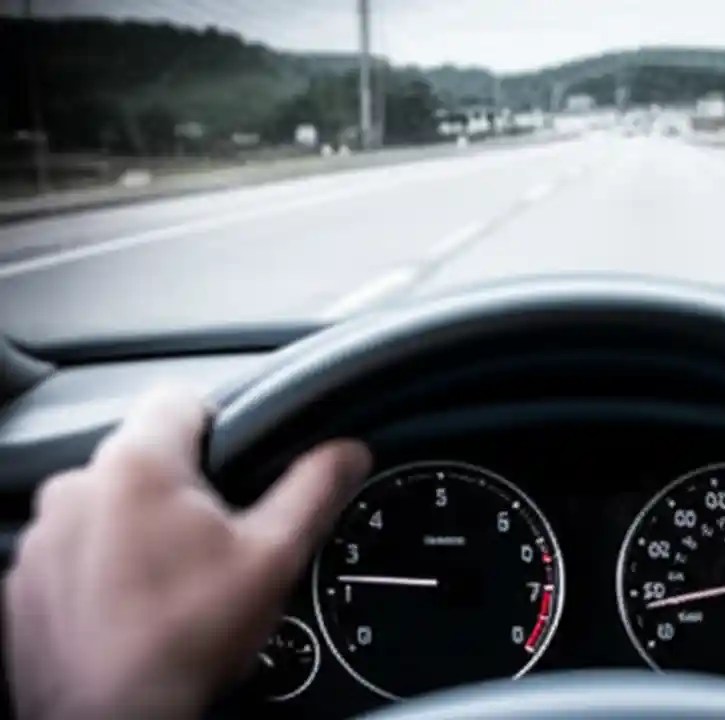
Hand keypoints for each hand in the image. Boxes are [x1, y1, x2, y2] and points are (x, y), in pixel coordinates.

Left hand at [4, 386, 370, 719]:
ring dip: (138, 529)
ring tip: (175, 583)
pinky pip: (73, 550)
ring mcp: (41, 536)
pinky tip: (134, 607)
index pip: (182, 396)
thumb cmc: (183, 641)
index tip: (236, 464)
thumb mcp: (273, 558)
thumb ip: (314, 490)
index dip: (221, 423)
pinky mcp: (24, 579)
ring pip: (106, 505)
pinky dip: (101, 568)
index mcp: (138, 464)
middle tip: (216, 543)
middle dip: (183, 490)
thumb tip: (348, 453)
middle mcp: (75, 488)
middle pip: (145, 456)